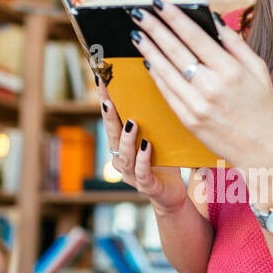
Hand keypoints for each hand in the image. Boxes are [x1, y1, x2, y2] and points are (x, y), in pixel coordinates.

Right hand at [96, 70, 188, 214]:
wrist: (171, 193)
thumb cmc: (163, 161)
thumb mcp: (157, 137)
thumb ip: (151, 119)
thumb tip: (154, 85)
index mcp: (120, 144)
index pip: (110, 119)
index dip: (104, 100)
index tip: (101, 79)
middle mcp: (120, 159)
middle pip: (112, 135)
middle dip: (109, 116)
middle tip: (108, 99)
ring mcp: (131, 174)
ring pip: (124, 155)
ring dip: (126, 138)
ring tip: (131, 122)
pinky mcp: (145, 185)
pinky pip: (141, 172)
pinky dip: (143, 159)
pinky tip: (146, 146)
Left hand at [130, 0, 272, 172]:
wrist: (260, 150)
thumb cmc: (262, 108)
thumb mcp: (259, 71)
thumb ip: (236, 44)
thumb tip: (214, 20)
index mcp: (231, 71)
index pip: (195, 37)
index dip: (174, 18)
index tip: (159, 3)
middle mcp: (211, 87)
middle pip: (175, 51)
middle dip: (154, 29)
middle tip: (138, 14)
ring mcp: (197, 105)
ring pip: (166, 71)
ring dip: (148, 50)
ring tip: (136, 34)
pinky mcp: (188, 120)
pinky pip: (167, 92)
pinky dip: (156, 75)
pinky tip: (148, 62)